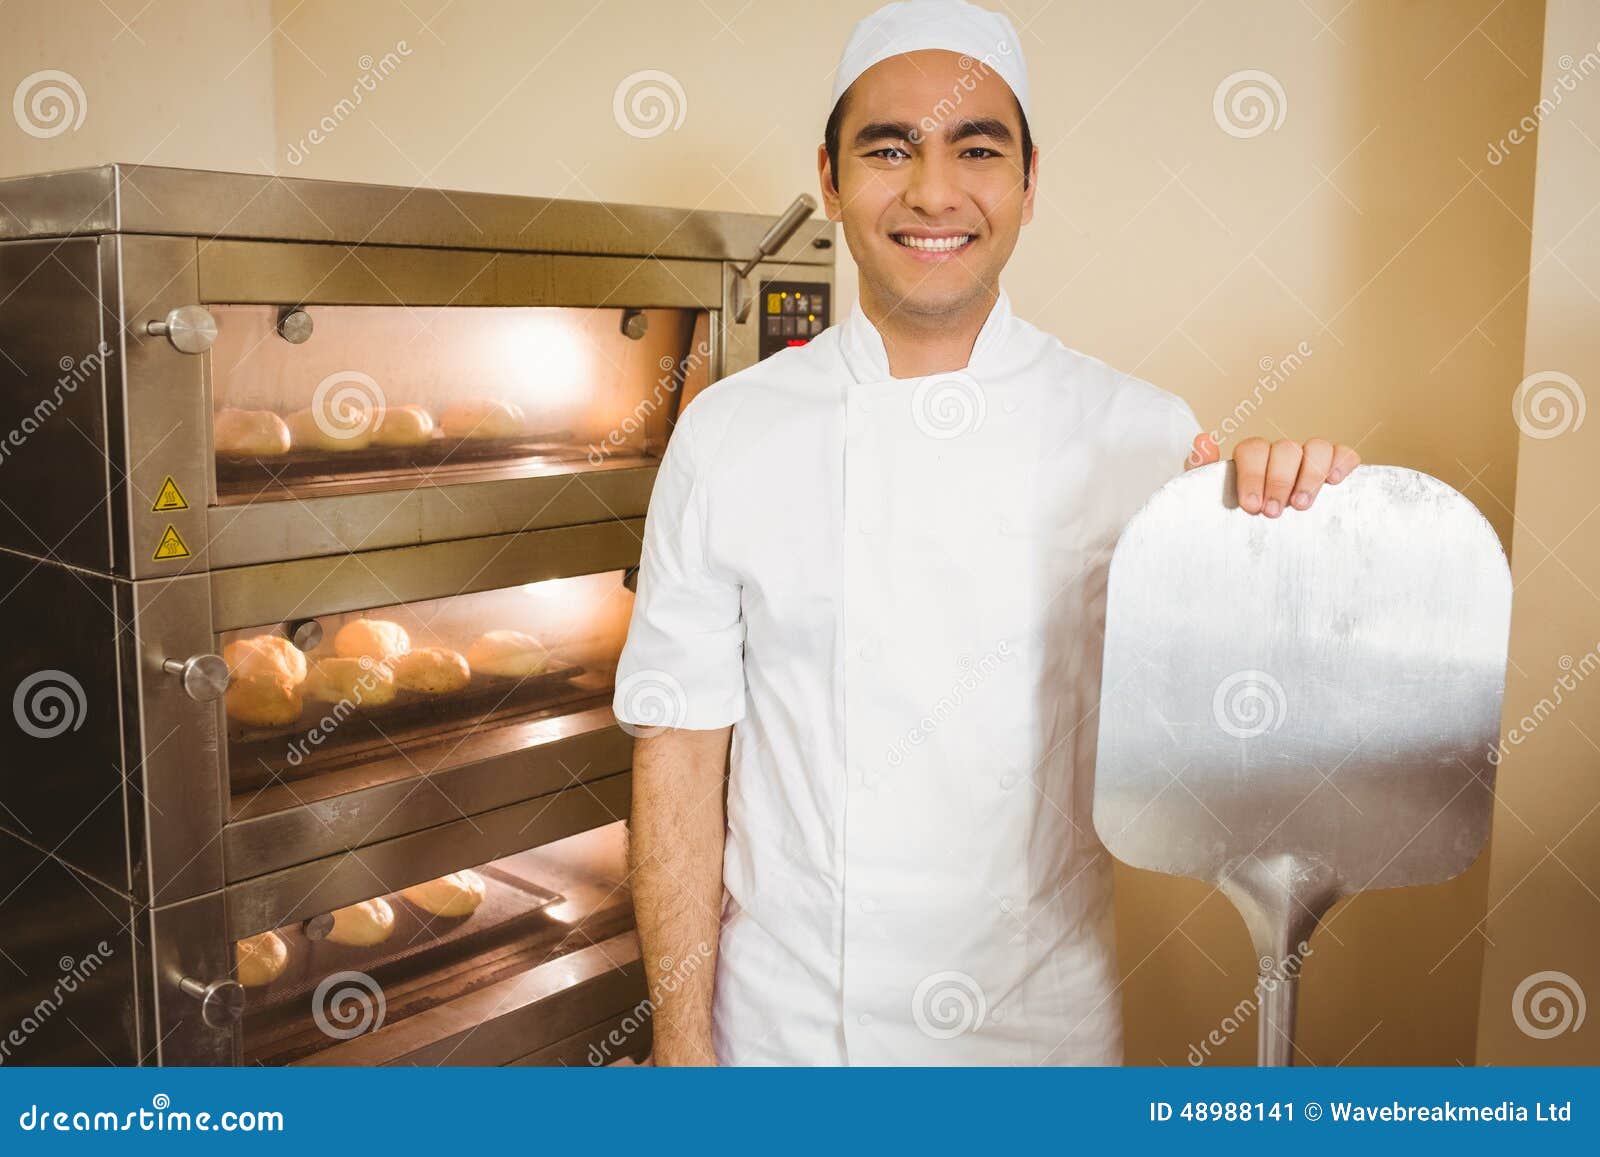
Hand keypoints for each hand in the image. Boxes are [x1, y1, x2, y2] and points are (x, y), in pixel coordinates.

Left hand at [1185, 433, 1359, 516]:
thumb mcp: (1213, 498)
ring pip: (1315, 447)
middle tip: (1273, 512)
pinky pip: (1343, 453)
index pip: (1252, 449)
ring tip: (1301, 505)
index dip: (1252, 475)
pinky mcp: (1334, 468)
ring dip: (1309, 475)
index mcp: (1252, 458)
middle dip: (1278, 481)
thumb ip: (1203, 471)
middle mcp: (1281, 454)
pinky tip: (1334, 482)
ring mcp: (1308, 459)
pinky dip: (1341, 462)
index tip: (1251, 506)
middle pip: (1284, 449)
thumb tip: (1203, 441)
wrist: (1259, 541)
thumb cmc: (1237, 516)